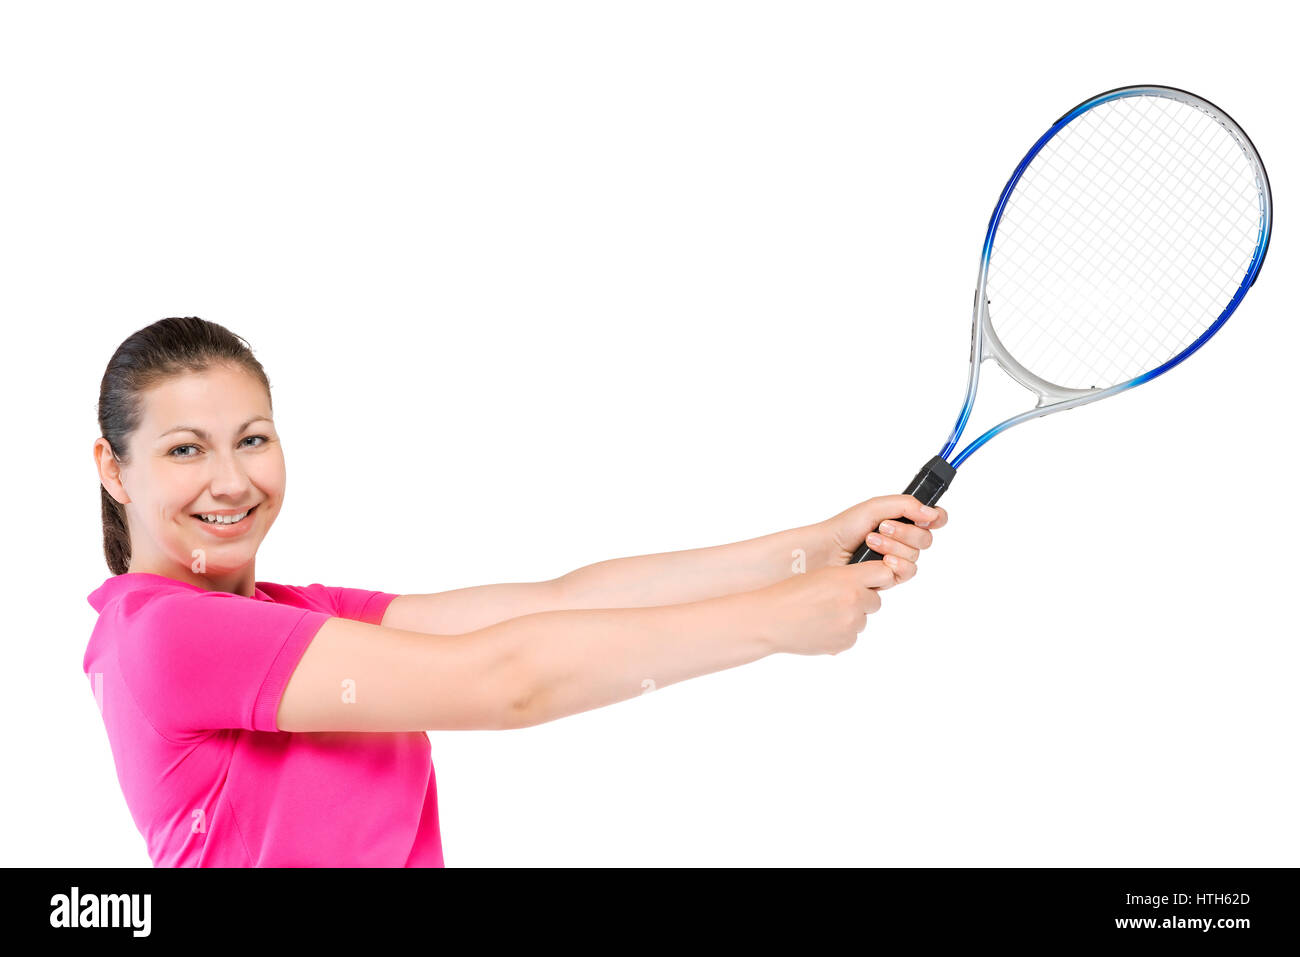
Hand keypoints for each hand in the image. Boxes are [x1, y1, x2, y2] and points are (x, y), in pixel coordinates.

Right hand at [756, 560, 911, 655]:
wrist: (771, 620)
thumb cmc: (790, 593)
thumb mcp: (821, 574)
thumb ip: (849, 578)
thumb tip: (869, 584)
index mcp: (849, 580)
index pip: (883, 574)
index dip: (877, 577)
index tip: (871, 579)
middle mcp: (854, 602)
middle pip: (875, 601)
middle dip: (862, 600)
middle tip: (838, 599)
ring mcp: (850, 625)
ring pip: (862, 620)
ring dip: (850, 618)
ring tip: (822, 614)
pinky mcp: (844, 643)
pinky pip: (851, 636)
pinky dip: (840, 633)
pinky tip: (820, 626)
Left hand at [818, 494, 948, 572]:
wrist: (826, 550)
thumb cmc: (845, 527)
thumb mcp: (876, 507)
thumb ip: (906, 505)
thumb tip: (933, 513)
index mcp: (902, 519)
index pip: (934, 518)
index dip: (937, 518)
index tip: (928, 518)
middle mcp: (903, 540)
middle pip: (926, 538)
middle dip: (905, 532)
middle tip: (882, 527)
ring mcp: (897, 559)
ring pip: (916, 555)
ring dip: (894, 546)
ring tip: (871, 541)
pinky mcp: (890, 577)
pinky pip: (908, 572)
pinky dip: (896, 563)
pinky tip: (882, 560)